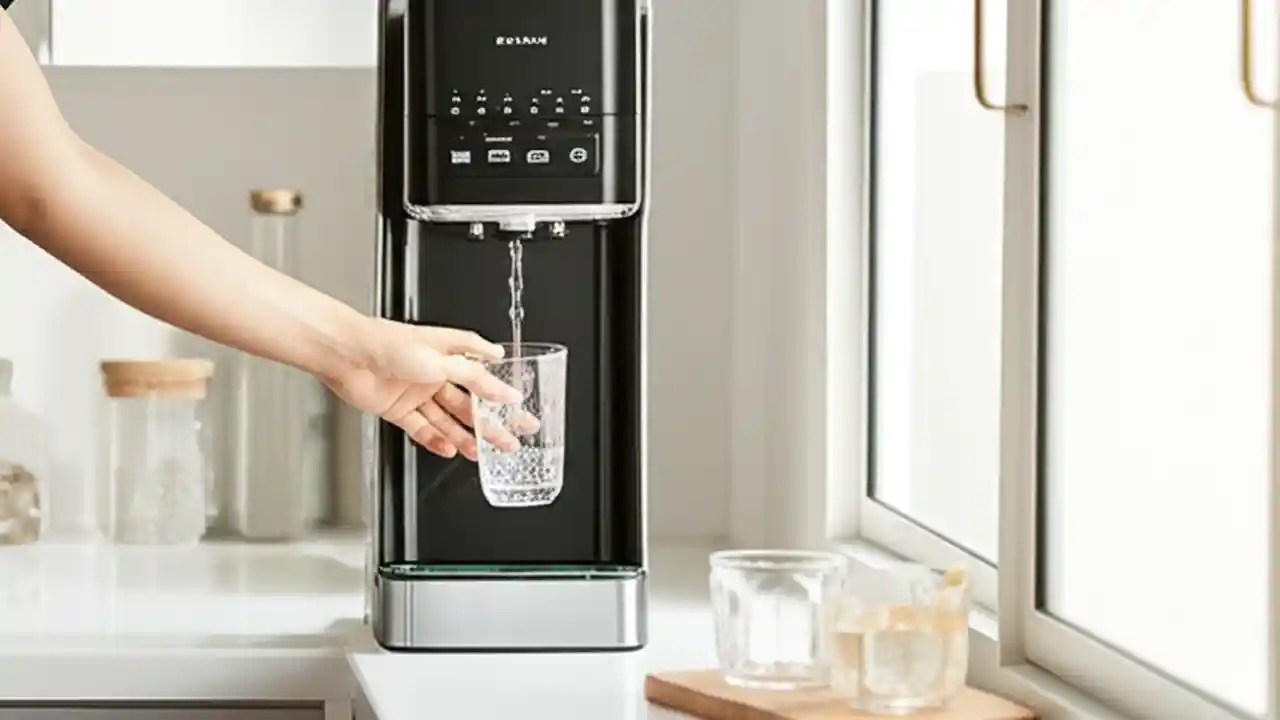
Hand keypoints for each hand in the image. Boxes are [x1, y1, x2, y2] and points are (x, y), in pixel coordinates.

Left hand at [323, 318, 522, 460]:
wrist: (347, 355)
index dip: (498, 384)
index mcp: (447, 352)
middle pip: (468, 400)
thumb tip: (504, 390)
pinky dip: (435, 439)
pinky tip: (449, 449)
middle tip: (510, 436)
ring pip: (447, 418)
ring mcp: (414, 392)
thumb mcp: (441, 360)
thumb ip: (475, 378)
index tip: (516, 399)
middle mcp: (432, 371)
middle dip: (490, 419)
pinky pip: (421, 428)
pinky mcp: (396, 408)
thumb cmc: (388, 344)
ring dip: (465, 435)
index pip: (480, 369)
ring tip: (484, 450)